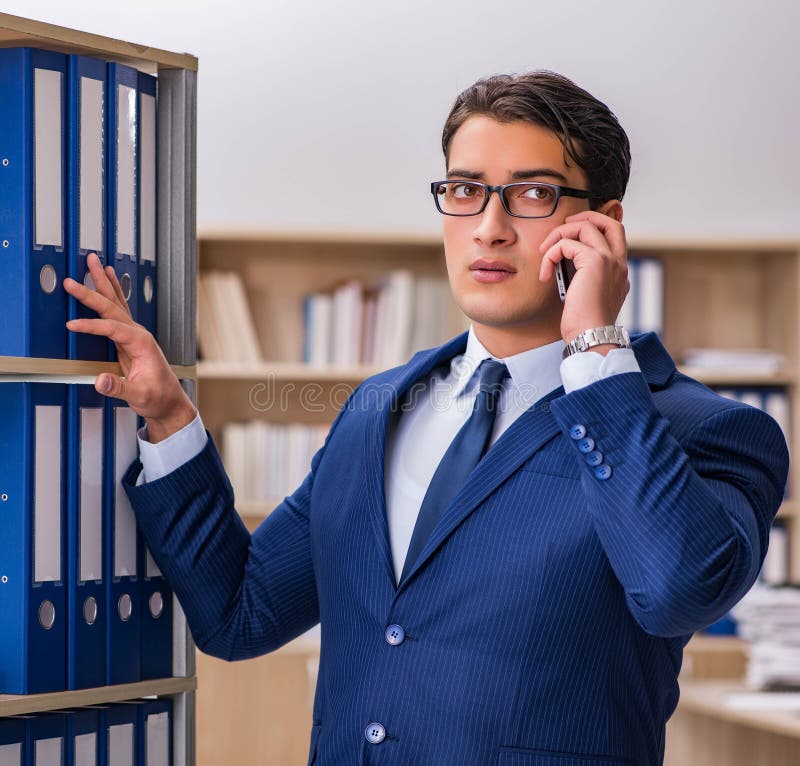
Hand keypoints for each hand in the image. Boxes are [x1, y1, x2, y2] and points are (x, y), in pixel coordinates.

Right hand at [64, 253, 195, 441]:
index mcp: (142, 344)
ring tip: (93, 261)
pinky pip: (117, 310)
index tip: (72, 325)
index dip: (91, 325)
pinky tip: (107, 278)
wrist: (170, 402)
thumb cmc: (158, 398)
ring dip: (103, 281)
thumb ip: (119, 388)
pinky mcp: (129, 338)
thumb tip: (100, 381)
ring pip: (116, 302)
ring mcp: (135, 334)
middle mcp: (139, 334)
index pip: (112, 328)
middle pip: (113, 307)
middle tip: (74, 278)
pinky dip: (110, 292)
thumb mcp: (139, 396)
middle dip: (94, 290)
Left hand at [538, 209, 629, 347]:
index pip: (614, 236)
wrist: (592, 337)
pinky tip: (545, 275)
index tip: (570, 238)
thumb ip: (585, 280)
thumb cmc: (585, 325)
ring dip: (559, 235)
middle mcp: (619, 262)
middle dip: (583, 218)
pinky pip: (566, 244)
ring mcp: (609, 260)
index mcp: (619, 271)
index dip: (594, 228)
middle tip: (561, 231)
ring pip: (585, 226)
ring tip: (545, 254)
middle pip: (608, 221)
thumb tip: (564, 267)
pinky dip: (550, 255)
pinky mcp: (594, 262)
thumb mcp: (589, 298)